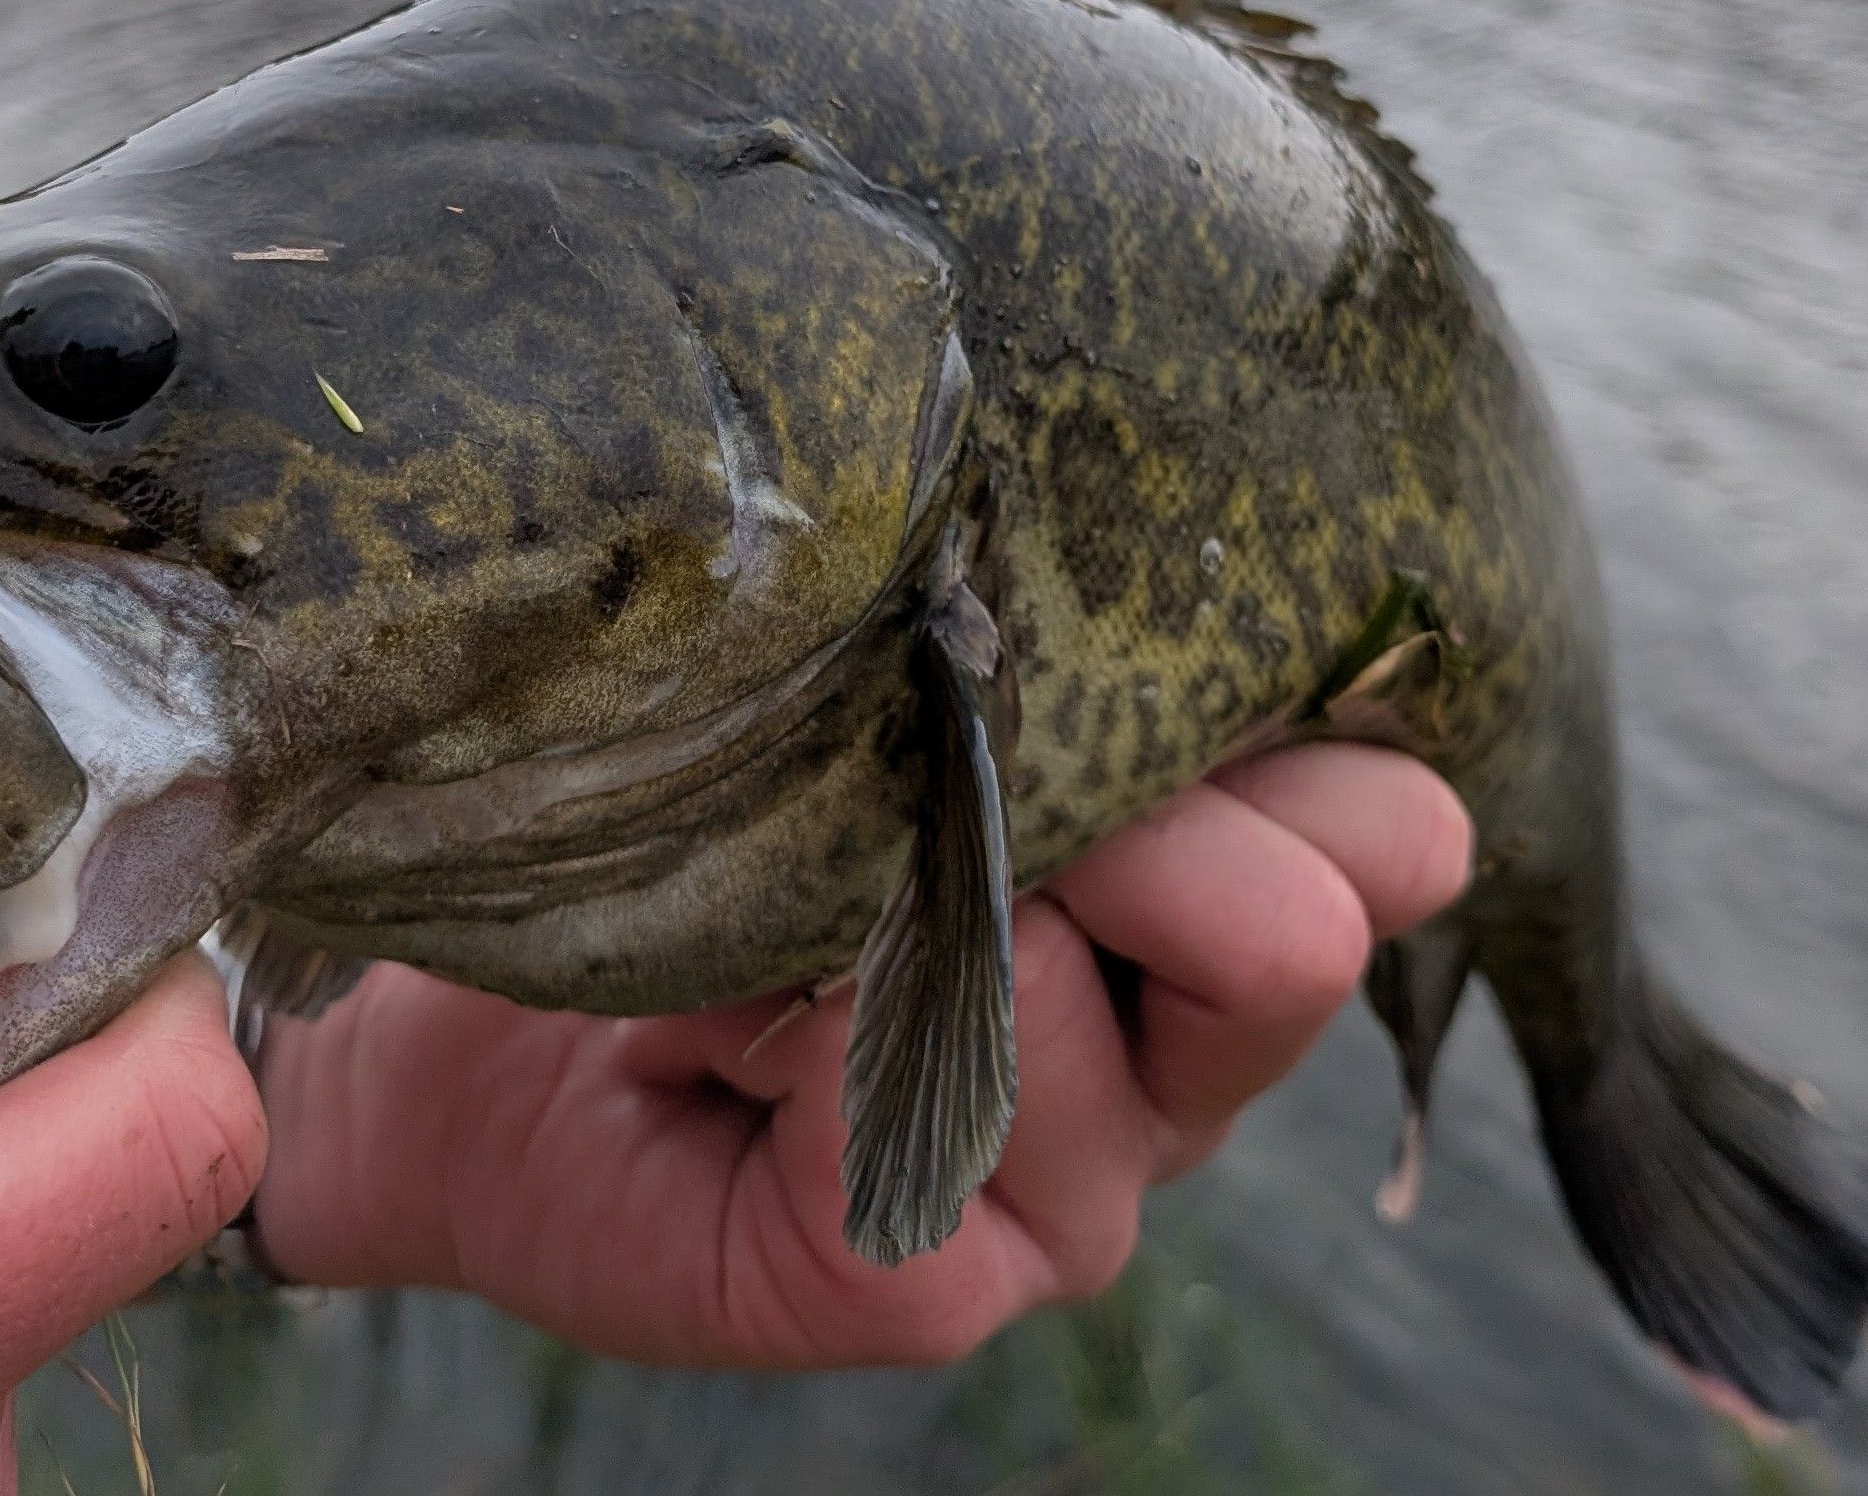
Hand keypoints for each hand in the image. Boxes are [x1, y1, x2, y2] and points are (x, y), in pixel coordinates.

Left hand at [251, 743, 1470, 1367]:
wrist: (472, 1023)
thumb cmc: (716, 821)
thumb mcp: (905, 709)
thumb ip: (1058, 678)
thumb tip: (1143, 577)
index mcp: (1220, 918)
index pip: (1395, 827)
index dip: (1282, 711)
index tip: (1114, 624)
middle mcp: (1180, 1075)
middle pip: (1300, 925)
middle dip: (1123, 803)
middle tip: (951, 763)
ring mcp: (1075, 1204)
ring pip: (1076, 989)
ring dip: (901, 901)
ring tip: (793, 905)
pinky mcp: (930, 1291)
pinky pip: (907, 1106)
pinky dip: (786, 1017)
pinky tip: (719, 1027)